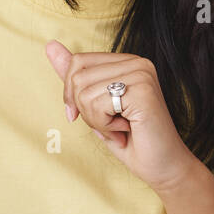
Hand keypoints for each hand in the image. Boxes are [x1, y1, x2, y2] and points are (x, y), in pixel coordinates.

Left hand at [44, 40, 200, 194]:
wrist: (163, 168)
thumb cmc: (131, 140)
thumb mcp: (94, 105)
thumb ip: (75, 76)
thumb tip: (50, 45)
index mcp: (126, 61)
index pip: (78, 62)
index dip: (72, 94)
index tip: (88, 115)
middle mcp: (137, 62)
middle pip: (77, 77)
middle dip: (85, 110)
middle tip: (111, 124)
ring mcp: (141, 74)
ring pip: (84, 92)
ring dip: (96, 120)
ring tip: (120, 128)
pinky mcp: (142, 90)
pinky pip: (97, 104)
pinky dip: (105, 126)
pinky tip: (126, 130)